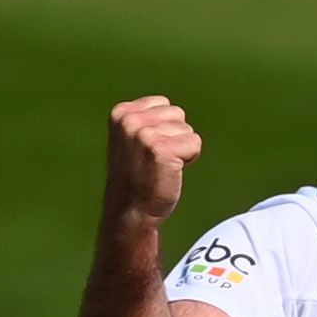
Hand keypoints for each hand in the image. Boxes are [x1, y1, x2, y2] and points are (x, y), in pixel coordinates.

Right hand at [104, 96, 202, 222]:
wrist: (131, 211)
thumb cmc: (137, 177)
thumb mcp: (132, 139)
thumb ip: (145, 120)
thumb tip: (170, 108)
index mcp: (121, 113)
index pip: (164, 104)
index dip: (164, 128)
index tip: (149, 150)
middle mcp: (130, 121)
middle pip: (177, 114)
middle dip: (174, 137)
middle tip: (157, 161)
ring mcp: (145, 135)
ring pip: (187, 129)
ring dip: (181, 149)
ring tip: (162, 166)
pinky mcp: (162, 150)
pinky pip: (194, 144)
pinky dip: (189, 158)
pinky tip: (172, 171)